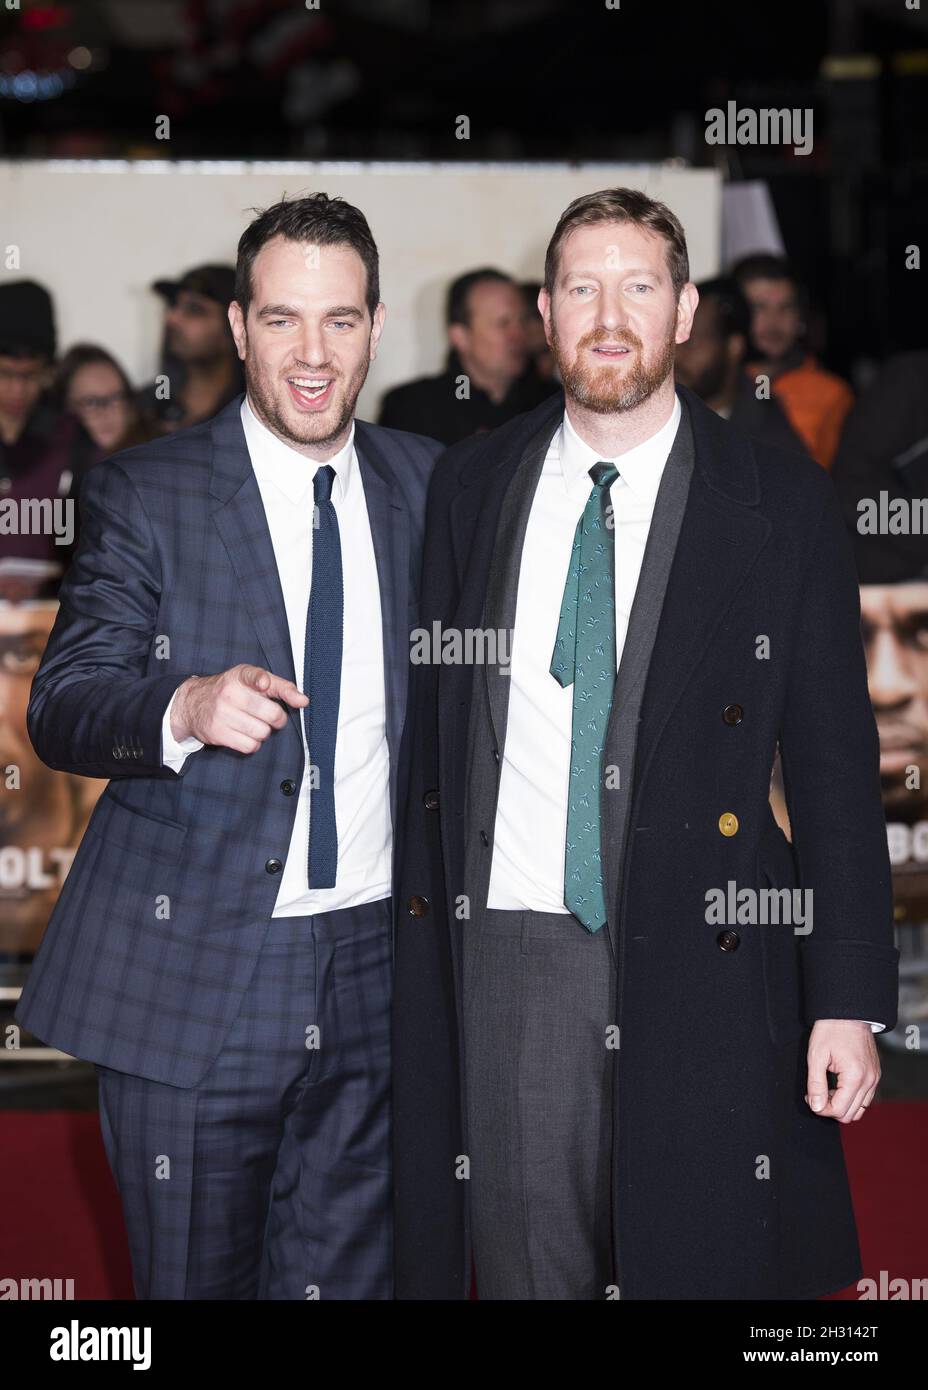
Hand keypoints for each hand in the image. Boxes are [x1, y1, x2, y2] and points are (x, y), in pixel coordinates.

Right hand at [171, 664, 307, 754]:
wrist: (193, 704)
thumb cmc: (230, 691)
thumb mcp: (252, 680)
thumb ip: (281, 687)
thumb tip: (304, 701)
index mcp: (240, 675)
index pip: (253, 675)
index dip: (262, 681)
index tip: (264, 685)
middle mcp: (230, 693)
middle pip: (272, 714)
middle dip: (277, 719)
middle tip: (270, 716)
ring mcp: (222, 713)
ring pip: (263, 732)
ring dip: (263, 732)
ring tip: (253, 724)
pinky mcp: (218, 732)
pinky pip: (250, 746)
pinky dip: (253, 744)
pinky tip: (244, 734)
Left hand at [805, 1019, 879, 1122]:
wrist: (848, 1013)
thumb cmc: (831, 1030)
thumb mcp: (816, 1056)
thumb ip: (816, 1084)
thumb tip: (816, 1107)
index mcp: (855, 1077)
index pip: (839, 1110)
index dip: (821, 1108)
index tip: (809, 1096)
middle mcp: (869, 1080)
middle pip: (851, 1114)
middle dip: (831, 1109)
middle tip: (816, 1094)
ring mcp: (875, 1078)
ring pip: (860, 1109)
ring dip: (842, 1105)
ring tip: (827, 1089)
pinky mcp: (875, 1075)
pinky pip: (865, 1097)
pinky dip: (851, 1098)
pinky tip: (837, 1085)